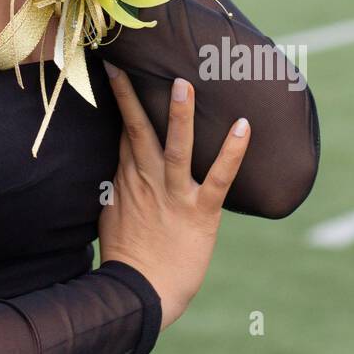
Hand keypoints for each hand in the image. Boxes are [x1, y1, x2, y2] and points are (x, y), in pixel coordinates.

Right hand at [98, 64, 250, 331]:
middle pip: (138, 129)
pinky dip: (232, 152)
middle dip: (132, 94)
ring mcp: (174, 194)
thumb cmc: (125, 254)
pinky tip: (244, 127)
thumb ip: (115, 180)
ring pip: (177, 148)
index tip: (115, 67)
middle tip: (129, 61)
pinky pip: (219, 178)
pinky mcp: (201, 212)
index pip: (123, 128)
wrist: (140, 293)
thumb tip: (116, 156)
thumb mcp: (109, 211)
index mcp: (125, 178)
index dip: (120, 97)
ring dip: (181, 116)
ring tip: (185, 84)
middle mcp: (147, 180)